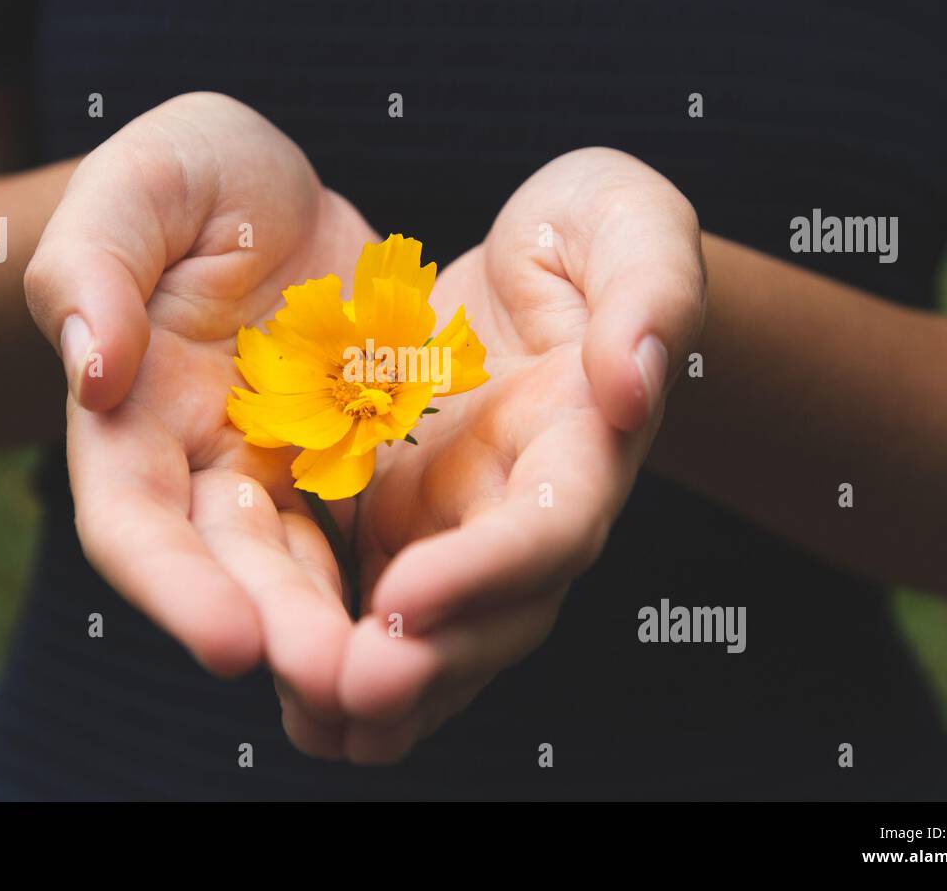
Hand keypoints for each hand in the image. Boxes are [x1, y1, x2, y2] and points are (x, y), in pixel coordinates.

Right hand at [24, 93, 373, 725]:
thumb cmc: (183, 175)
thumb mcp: (137, 185)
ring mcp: (278, 465)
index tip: (232, 642)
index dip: (172, 585)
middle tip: (342, 685)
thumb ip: (92, 265)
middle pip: (231, 562)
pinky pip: (375, 522)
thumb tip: (91, 370)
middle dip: (280, 626)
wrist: (265, 186)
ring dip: (345, 622)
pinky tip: (445, 615)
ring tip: (399, 673)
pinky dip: (398, 572)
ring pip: (309, 561)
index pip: (133, 518)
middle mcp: (198, 461)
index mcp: (129, 413)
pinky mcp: (349, 454)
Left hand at [320, 148, 705, 762]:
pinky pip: (376, 601)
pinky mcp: (404, 516)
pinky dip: (342, 650)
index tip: (407, 601)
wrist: (534, 265)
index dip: (487, 568)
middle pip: (494, 609)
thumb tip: (633, 383)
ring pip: (435, 630)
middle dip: (428, 660)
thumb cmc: (590, 233)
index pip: (550, 525)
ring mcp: (462, 521)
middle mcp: (524, 504)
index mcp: (584, 440)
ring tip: (313, 722)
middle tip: (349, 694)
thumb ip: (649, 292)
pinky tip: (297, 700)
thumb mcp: (627, 225)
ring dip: (381, 686)